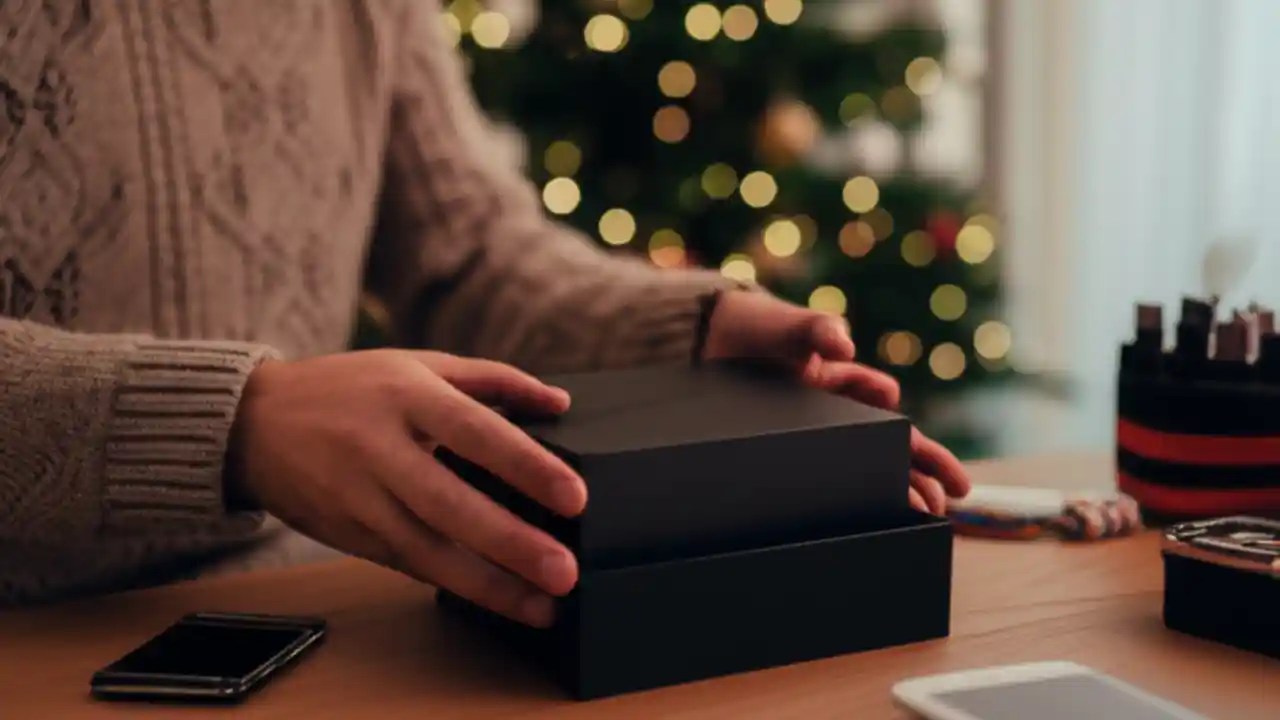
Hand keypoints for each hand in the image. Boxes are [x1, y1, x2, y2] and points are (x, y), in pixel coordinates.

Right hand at [227, 350, 584, 627]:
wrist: (253, 424)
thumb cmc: (348, 388)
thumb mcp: (416, 364)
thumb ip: (492, 380)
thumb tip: (560, 400)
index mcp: (406, 396)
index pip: (476, 431)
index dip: (526, 465)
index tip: (574, 497)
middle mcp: (380, 448)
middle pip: (450, 503)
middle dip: (510, 543)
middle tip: (564, 571)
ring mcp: (360, 497)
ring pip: (427, 550)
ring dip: (488, 584)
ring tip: (542, 606)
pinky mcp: (350, 535)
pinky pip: (409, 565)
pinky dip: (455, 584)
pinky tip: (499, 599)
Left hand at [703, 291, 970, 513]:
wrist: (702, 339)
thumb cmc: (758, 328)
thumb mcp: (792, 327)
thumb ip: (818, 331)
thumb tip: (843, 345)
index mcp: (846, 389)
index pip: (896, 426)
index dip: (926, 453)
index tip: (950, 479)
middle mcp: (832, 417)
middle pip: (885, 456)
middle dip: (917, 483)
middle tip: (941, 512)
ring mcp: (805, 435)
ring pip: (854, 472)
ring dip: (881, 497)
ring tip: (907, 525)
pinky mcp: (776, 449)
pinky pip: (811, 481)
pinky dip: (831, 503)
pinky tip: (846, 527)